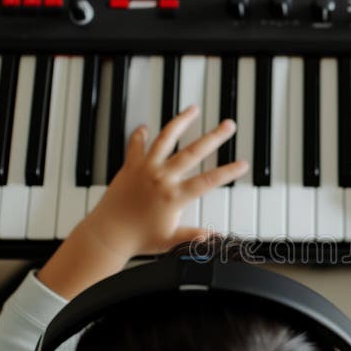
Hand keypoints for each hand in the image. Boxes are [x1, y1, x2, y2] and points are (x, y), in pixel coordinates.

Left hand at [38, 106, 246, 298]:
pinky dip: (140, 136)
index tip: (242, 164)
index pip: (208, 181)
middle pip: (193, 152)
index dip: (228, 172)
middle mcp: (162, 178)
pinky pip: (136, 146)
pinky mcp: (130, 167)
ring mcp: (145, 169)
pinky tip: (144, 127)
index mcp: (175, 196)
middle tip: (228, 126)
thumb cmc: (138, 239)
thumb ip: (194, 236)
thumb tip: (215, 236)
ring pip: (166, 139)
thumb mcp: (171, 240)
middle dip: (214, 137)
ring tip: (193, 109)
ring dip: (181, 122)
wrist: (108, 235)